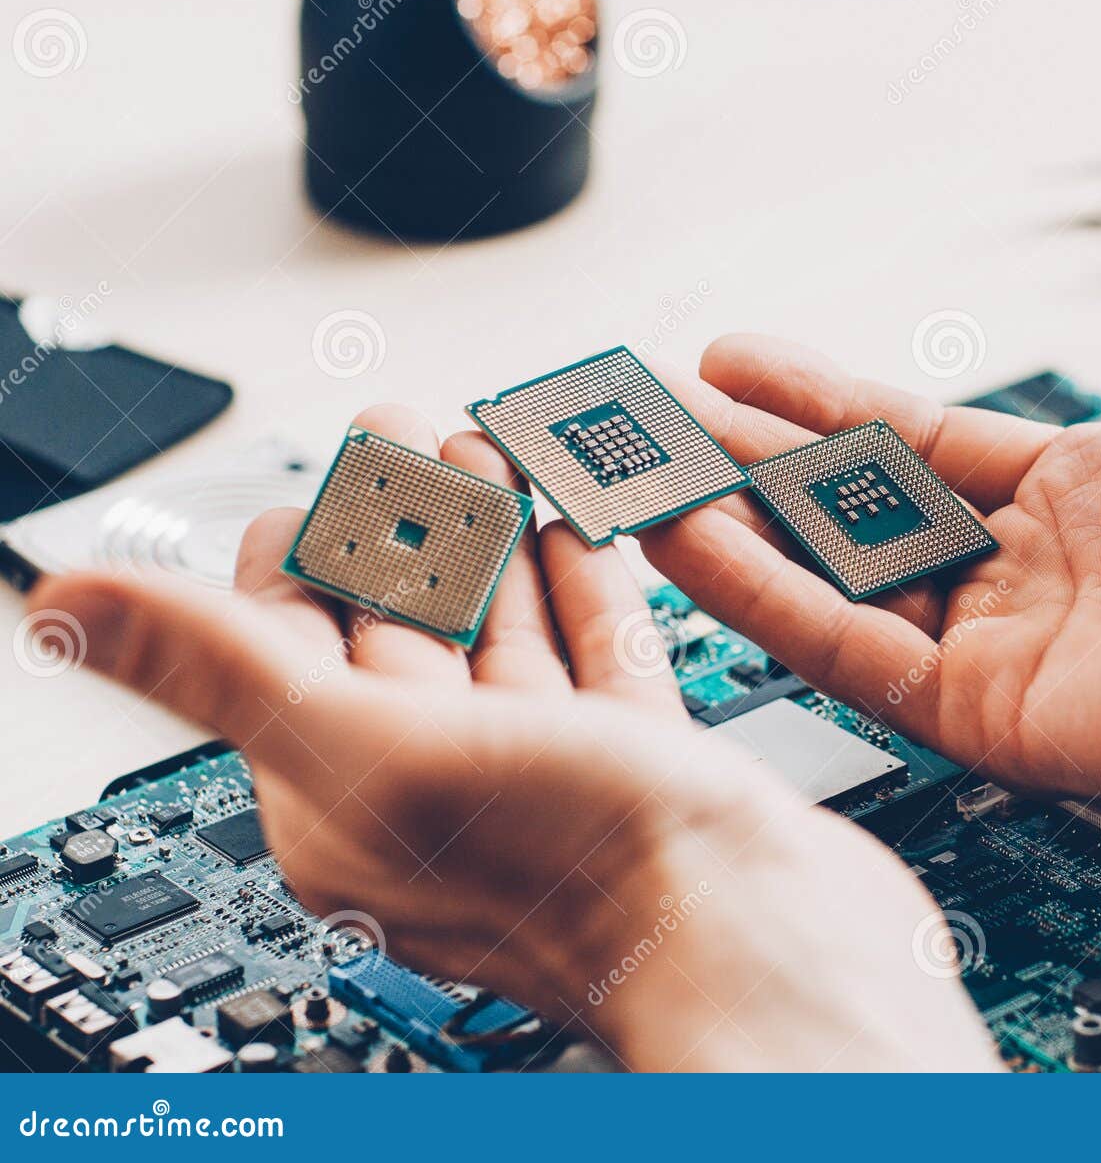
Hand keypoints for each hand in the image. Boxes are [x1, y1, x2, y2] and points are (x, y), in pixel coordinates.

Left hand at [27, 405, 999, 1071]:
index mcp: (350, 796)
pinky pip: (598, 656)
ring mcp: (547, 776)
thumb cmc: (579, 872)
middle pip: (407, 628)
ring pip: (505, 634)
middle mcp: (443, 790)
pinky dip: (584, 585)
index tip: (323, 472)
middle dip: (408, 520)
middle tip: (410, 429)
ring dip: (495, 538)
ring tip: (491, 451)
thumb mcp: (366, 746)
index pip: (299, 650)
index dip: (308, 548)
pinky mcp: (637, 768)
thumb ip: (223, 664)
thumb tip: (65, 600)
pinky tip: (582, 530)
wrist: (763, 937)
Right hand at [642, 115, 1100, 903]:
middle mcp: (1040, 575)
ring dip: (735, 532)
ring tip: (634, 473)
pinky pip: (853, 655)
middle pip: (861, 513)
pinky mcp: (994, 717)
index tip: (734, 360)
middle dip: (752, 463)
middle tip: (651, 420)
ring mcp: (1012, 649)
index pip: (919, 439)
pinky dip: (765, 601)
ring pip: (839, 585)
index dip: (823, 398)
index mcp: (1094, 492)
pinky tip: (688, 539)